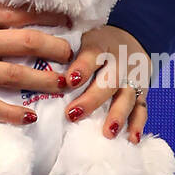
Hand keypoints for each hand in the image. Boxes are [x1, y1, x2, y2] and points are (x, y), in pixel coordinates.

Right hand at [0, 3, 74, 125]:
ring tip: (66, 85)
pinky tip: (30, 116)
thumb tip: (13, 26)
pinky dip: (14, 112)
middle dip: (57, 49)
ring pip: (17, 73)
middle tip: (75, 57)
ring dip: (45, 80)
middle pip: (28, 41)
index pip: (21, 13)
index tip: (71, 22)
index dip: (50, 17)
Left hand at [61, 23, 151, 141]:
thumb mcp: (81, 37)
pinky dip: (138, 124)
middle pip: (108, 81)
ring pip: (126, 97)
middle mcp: (118, 63)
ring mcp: (132, 79)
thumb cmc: (97, 43)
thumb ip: (63, 49)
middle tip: (73, 114)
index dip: (81, 68)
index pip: (92, 55)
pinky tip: (132, 139)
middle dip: (92, 99)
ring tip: (107, 132)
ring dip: (117, 115)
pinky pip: (141, 109)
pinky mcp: (142, 92)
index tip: (69, 80)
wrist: (132, 36)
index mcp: (100, 46)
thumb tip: (33, 60)